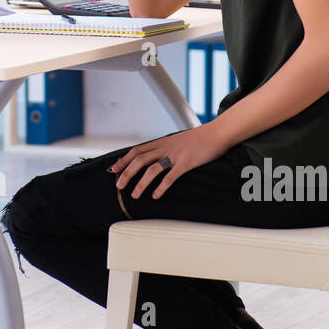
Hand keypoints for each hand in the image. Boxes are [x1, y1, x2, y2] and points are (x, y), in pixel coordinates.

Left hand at [108, 125, 222, 200]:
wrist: (216, 133)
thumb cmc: (198, 139)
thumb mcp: (177, 141)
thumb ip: (165, 148)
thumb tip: (154, 157)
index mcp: (161, 142)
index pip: (136, 150)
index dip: (123, 160)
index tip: (113, 170)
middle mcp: (165, 147)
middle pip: (139, 159)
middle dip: (126, 173)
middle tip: (118, 185)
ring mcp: (175, 155)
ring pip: (151, 169)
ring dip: (141, 183)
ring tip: (135, 195)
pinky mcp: (186, 163)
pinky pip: (170, 177)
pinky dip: (161, 187)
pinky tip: (156, 196)